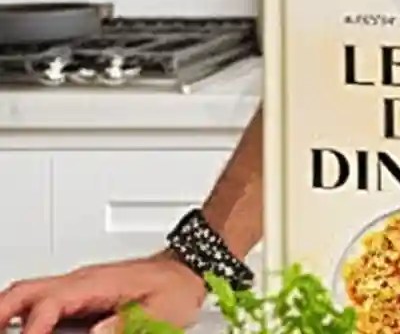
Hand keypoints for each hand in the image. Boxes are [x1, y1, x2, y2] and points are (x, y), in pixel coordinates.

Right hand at [0, 250, 206, 333]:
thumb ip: (127, 325)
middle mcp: (81, 281)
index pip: (51, 303)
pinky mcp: (79, 294)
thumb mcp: (161, 312)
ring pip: (29, 294)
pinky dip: (26, 317)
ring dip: (8, 312)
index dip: (34, 328)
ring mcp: (77, 286)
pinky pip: (43, 302)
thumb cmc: (176, 286)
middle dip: (1, 313)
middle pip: (25, 291)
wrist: (186, 268)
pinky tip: (26, 330)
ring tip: (2, 331)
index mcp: (96, 283)